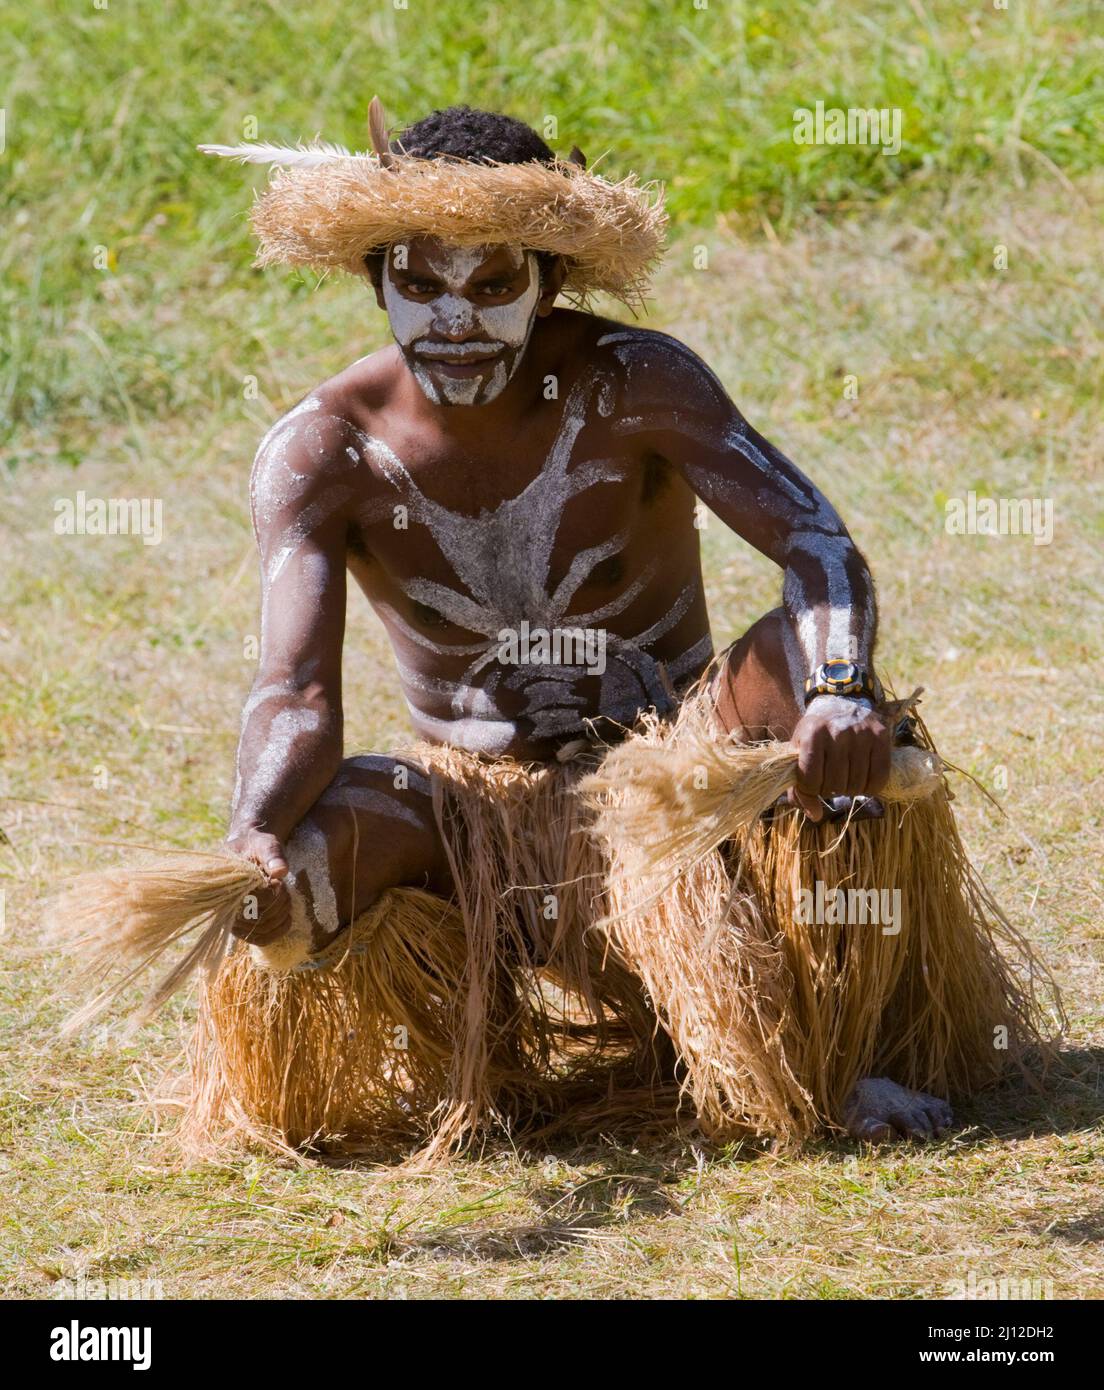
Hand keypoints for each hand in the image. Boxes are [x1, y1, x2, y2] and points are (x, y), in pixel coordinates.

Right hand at [223, 827, 291, 942]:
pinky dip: (279, 931)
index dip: (273, 894)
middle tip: (282, 886)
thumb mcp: (265, 844)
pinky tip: (287, 917)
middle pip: (261, 918)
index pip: (254, 901)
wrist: (248, 853)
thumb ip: (273, 855)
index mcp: (226, 884)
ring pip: (263, 930)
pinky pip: (261, 939)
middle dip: (280, 902)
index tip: (278, 881)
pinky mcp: (241, 927)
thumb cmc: (256, 848)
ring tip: (283, 897)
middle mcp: (224, 906)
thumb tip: (281, 872)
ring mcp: (232, 920)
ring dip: (282, 915)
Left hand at [789, 695, 890, 821]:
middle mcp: (837, 732)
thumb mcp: (799, 751)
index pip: (809, 782)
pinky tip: (864, 780)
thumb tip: (814, 816)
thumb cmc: (817, 732)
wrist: (842, 700)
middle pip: (834, 786)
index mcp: (811, 734)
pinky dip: (871, 788)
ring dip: (850, 789)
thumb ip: (798, 785)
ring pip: (856, 785)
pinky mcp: (881, 737)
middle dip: (830, 790)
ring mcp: (861, 734)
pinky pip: (879, 778)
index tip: (813, 783)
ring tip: (846, 777)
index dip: (810, 790)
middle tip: (831, 779)